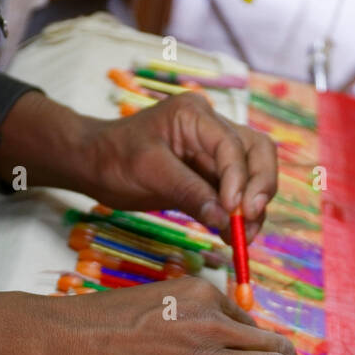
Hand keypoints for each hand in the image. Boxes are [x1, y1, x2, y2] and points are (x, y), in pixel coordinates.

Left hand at [79, 94, 275, 242]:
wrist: (94, 165)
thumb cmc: (114, 159)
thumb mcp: (149, 173)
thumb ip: (188, 192)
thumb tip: (225, 218)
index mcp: (195, 116)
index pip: (232, 145)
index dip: (239, 178)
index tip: (234, 211)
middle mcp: (211, 129)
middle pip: (256, 153)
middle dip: (260, 188)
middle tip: (249, 223)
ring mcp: (212, 153)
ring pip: (252, 175)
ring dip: (253, 207)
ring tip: (242, 239)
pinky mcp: (208, 177)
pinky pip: (233, 196)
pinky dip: (236, 217)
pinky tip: (230, 237)